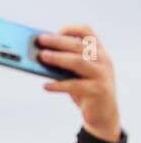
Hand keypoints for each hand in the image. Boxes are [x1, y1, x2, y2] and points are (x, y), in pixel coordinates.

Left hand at [37, 25, 120, 142]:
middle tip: (40, 40)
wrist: (103, 113)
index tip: (54, 31)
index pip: (87, 32)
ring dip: (58, 58)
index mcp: (98, 51)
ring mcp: (102, 74)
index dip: (70, 29)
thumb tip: (39, 56)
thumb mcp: (76, 74)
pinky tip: (45, 86)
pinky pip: (75, 85)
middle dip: (58, 42)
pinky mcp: (98, 90)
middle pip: (79, 46)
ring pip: (79, 62)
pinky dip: (59, 85)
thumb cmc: (85, 89)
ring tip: (41, 57)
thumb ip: (64, 64)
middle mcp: (102, 59)